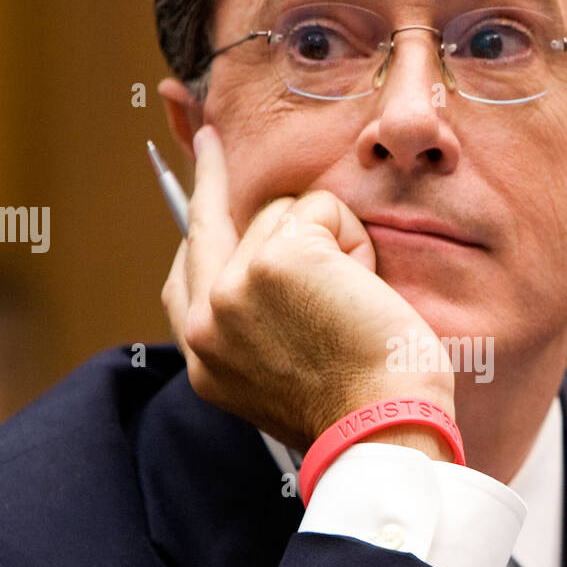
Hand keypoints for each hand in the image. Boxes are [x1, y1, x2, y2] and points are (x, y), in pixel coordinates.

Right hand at [161, 125, 454, 453]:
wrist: (383, 433)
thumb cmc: (362, 411)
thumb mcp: (286, 375)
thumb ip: (260, 327)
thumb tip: (265, 270)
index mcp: (206, 359)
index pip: (182, 280)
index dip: (195, 230)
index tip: (196, 197)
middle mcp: (207, 323)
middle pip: (207, 225)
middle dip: (208, 174)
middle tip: (209, 134)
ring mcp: (235, 286)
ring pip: (282, 214)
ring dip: (332, 245)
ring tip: (355, 306)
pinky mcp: (277, 259)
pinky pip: (323, 210)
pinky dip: (356, 243)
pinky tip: (365, 291)